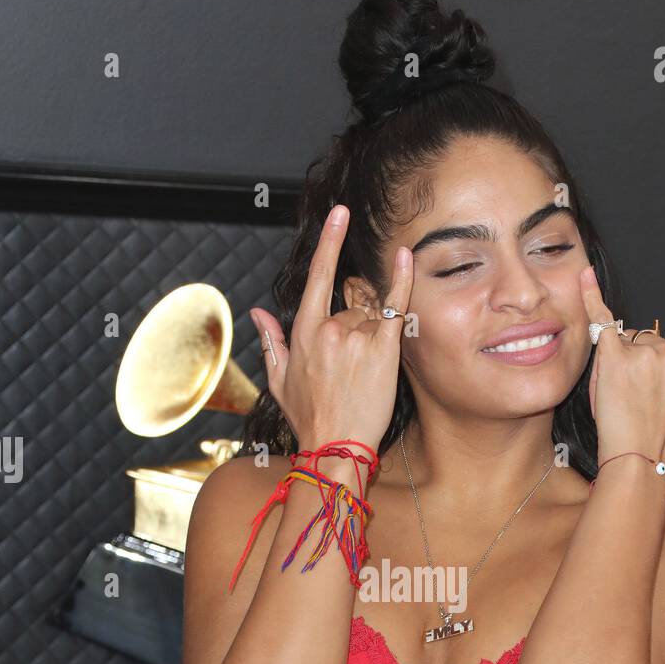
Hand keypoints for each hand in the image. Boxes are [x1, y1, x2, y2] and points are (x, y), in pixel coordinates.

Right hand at [249, 204, 412, 454]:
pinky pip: (394, 308)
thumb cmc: (308, 418)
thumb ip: (270, 342)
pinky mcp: (382, 350)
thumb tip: (257, 313)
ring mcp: (356, 338)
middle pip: (351, 309)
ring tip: (363, 376)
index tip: (338, 215)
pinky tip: (406, 258)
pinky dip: (402, 282)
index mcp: (303, 333)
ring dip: (372, 338)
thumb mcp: (279, 381)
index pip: (317, 278)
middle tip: (351, 371)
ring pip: (371, 319)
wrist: (334, 447)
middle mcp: (328, 329)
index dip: (329, 244)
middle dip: (355, 331)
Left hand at [580, 233, 664, 469]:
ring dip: (616, 360)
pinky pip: (601, 323)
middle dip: (633, 356)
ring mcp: (643, 352)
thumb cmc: (663, 440)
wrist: (638, 459)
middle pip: (644, 333)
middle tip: (631, 391)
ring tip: (619, 394)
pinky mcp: (615, 358)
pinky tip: (585, 280)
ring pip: (623, 340)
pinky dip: (591, 302)